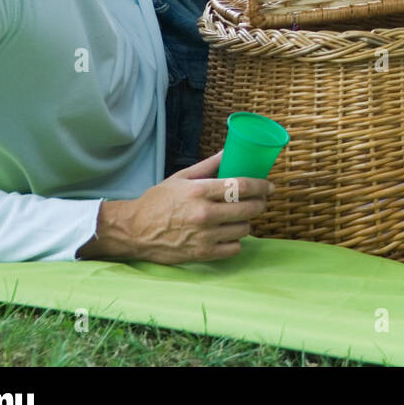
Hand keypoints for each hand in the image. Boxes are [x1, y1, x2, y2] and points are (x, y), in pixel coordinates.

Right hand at [78, 151, 273, 263]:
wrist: (134, 230)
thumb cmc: (158, 201)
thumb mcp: (181, 178)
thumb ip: (208, 165)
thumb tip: (229, 151)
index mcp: (199, 191)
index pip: (242, 186)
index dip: (261, 185)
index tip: (269, 186)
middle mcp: (204, 213)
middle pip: (248, 208)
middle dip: (260, 203)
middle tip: (260, 201)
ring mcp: (204, 235)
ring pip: (244, 229)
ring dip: (247, 222)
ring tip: (240, 217)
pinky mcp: (202, 253)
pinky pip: (234, 248)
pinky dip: (236, 241)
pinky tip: (230, 234)